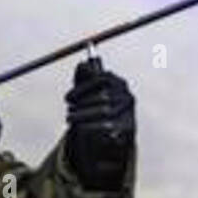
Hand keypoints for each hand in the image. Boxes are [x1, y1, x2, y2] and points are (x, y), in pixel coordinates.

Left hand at [64, 58, 134, 190]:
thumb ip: (85, 76)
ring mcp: (129, 112)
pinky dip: (93, 128)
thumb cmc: (100, 107)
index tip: (68, 97)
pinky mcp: (129, 128)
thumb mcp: (91, 90)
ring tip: (71, 119)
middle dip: (82, 105)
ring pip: (105, 112)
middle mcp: (126, 96)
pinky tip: (83, 128)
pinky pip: (109, 127)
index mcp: (118, 83)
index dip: (82, 88)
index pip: (101, 79)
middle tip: (69, 111)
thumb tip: (82, 65)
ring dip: (84, 116)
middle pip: (103, 97)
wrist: (117, 132)